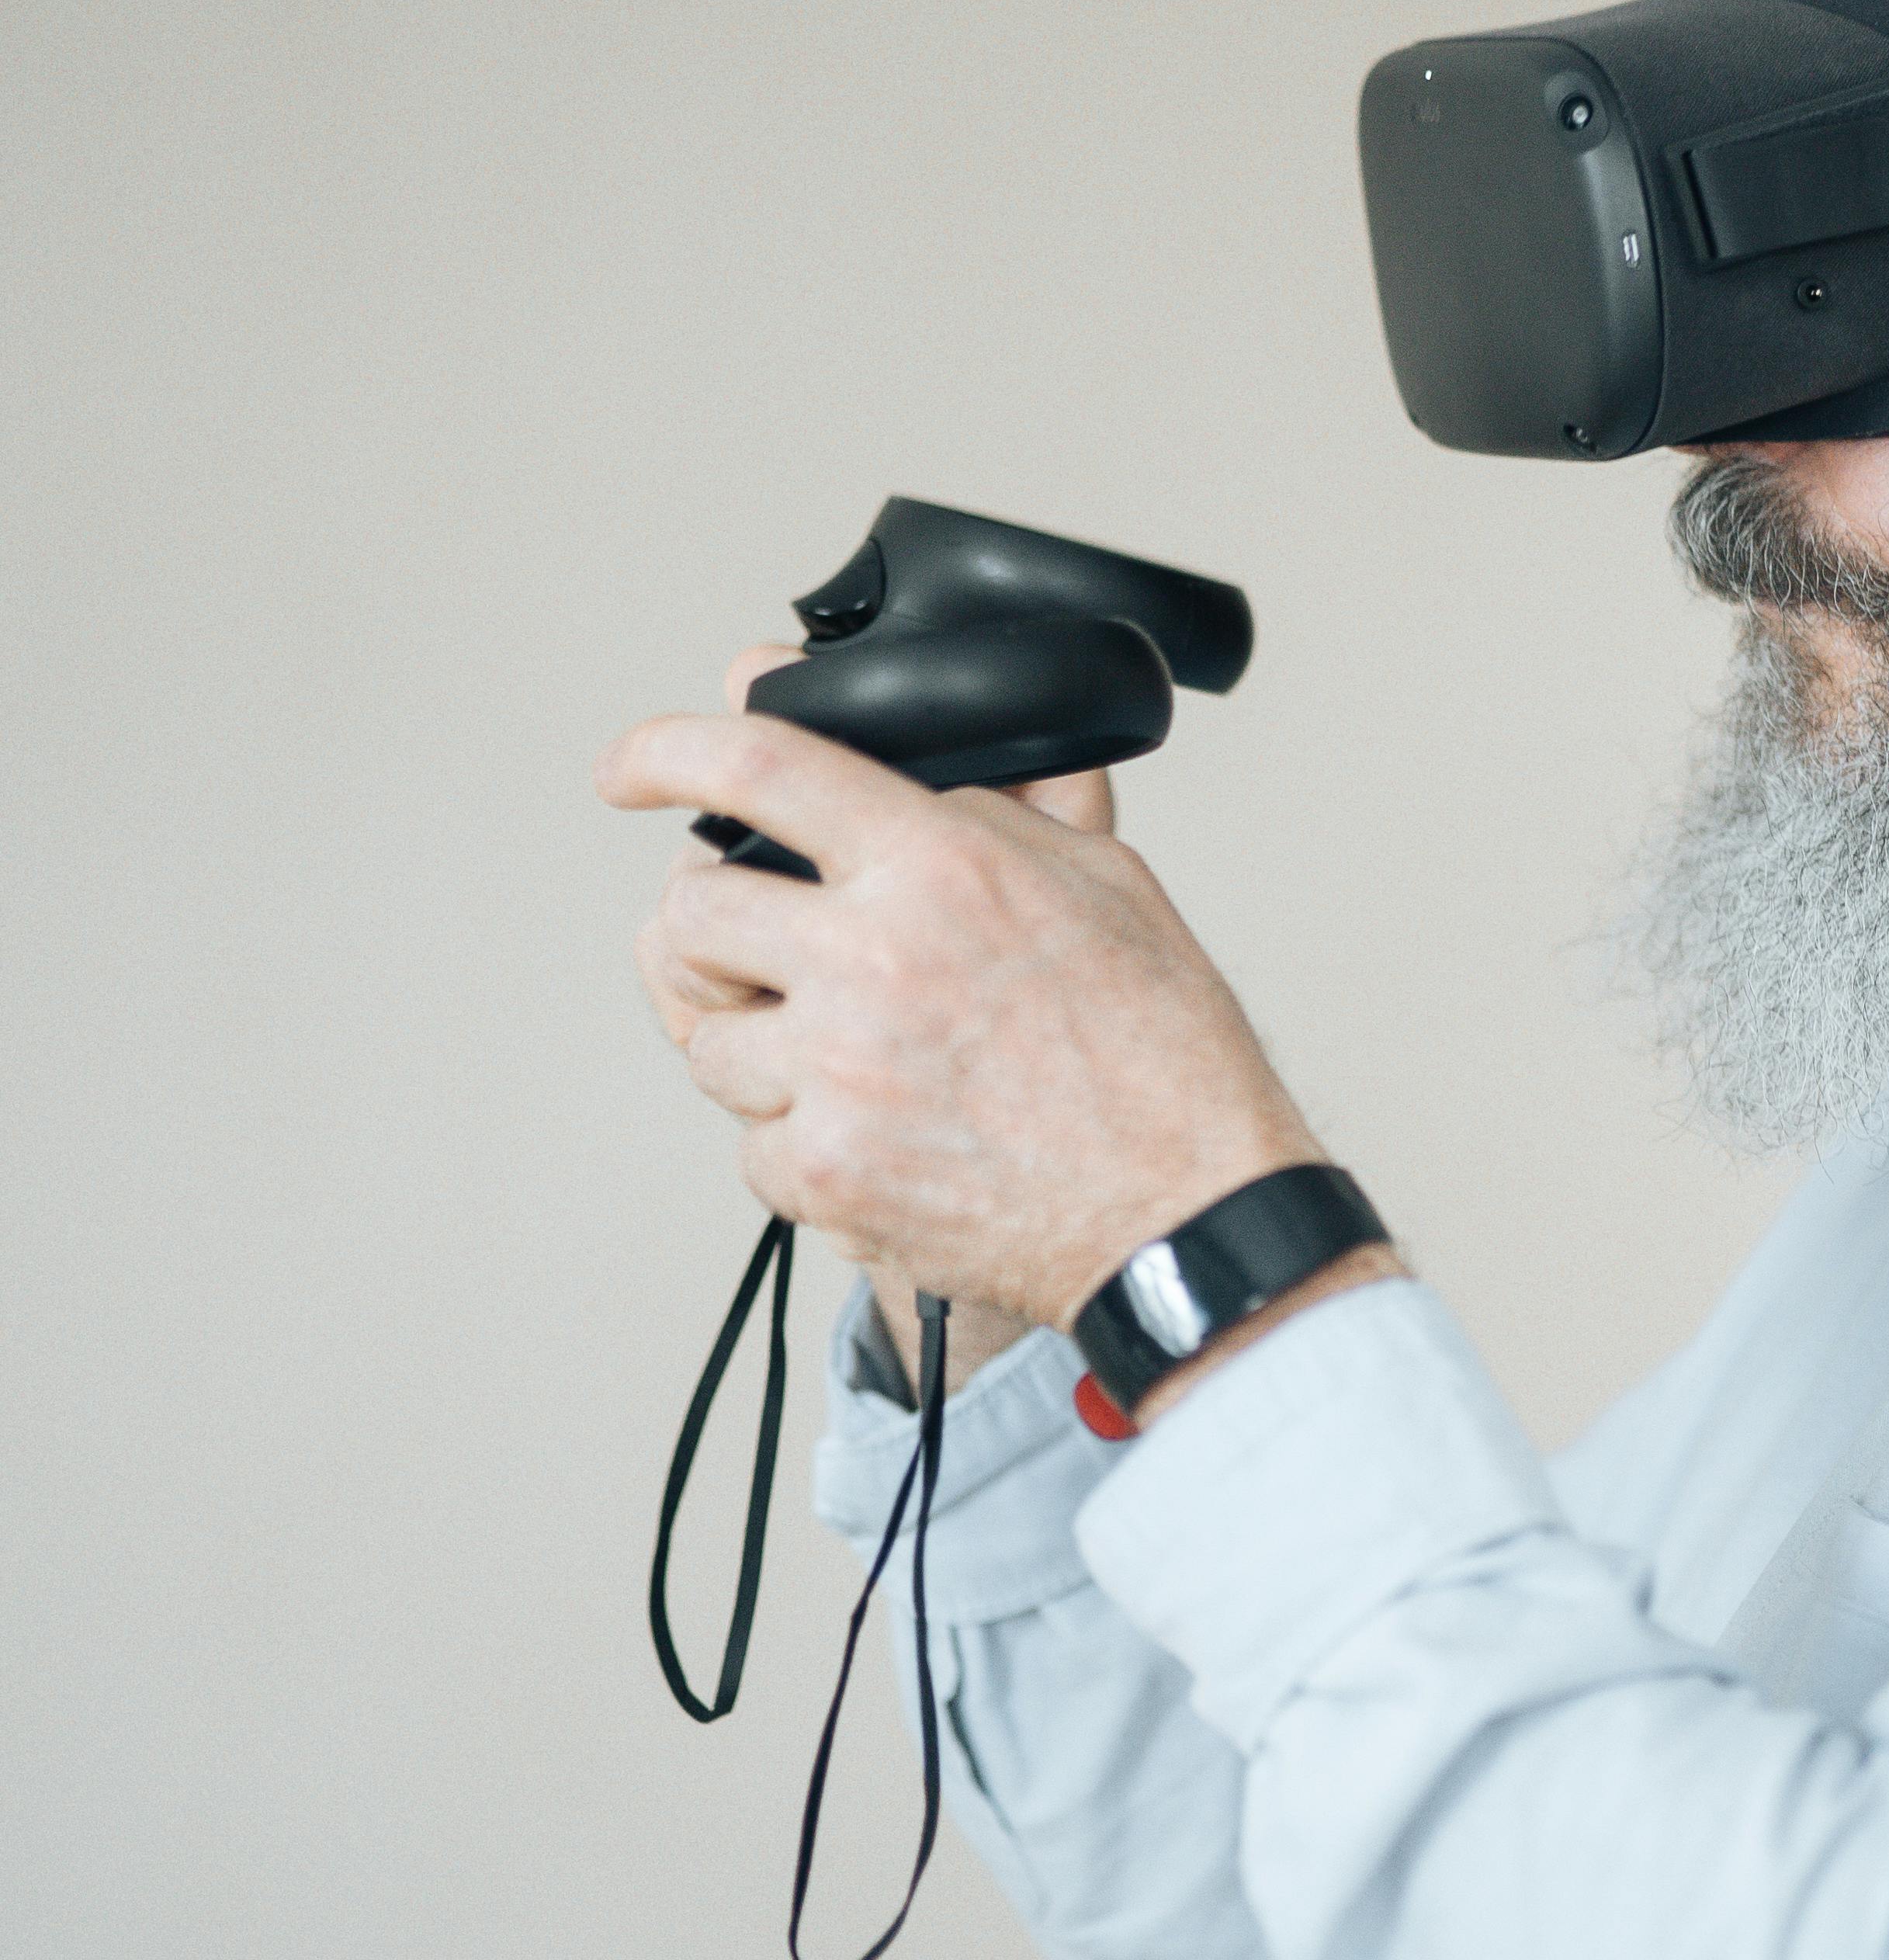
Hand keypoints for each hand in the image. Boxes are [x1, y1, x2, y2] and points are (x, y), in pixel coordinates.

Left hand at [602, 681, 1325, 1351]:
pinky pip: (751, 1145)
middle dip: (715, 934)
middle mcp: (874, 958)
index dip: (668, 748)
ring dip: (760, 1049)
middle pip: (691, 914)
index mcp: (940, 863)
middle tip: (766, 957)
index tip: (630, 766)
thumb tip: (911, 752)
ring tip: (852, 1062)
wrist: (1187, 1211)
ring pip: (707, 1040)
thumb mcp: (1104, 882)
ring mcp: (840, 1073)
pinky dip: (801, 1145)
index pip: (761, 767)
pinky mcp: (829, 1174)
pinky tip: (881, 1138)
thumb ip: (1000, 806)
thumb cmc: (1160, 1051)